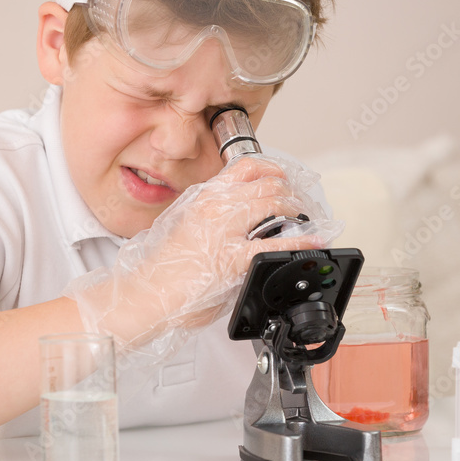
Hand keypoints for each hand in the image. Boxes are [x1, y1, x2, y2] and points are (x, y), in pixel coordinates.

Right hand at [65, 155, 342, 352]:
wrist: (146, 293)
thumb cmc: (162, 268)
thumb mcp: (183, 225)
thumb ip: (212, 215)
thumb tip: (239, 216)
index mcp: (203, 197)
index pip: (244, 167)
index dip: (271, 169)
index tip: (283, 177)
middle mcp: (215, 207)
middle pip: (266, 184)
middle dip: (290, 193)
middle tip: (300, 205)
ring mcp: (226, 231)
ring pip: (274, 203)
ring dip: (296, 210)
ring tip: (304, 221)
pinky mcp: (235, 258)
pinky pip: (277, 244)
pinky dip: (301, 243)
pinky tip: (312, 244)